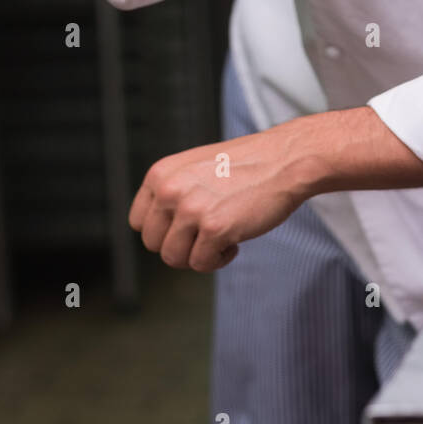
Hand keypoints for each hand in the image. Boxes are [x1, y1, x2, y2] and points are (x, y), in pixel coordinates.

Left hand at [128, 127, 307, 271]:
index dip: (164, 231)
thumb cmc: (244, 166)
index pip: (138, 222)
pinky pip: (202, 264)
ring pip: (174, 259)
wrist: (284, 160)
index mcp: (160, 174)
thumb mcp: (194, 168)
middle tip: (206, 233)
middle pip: (154, 245)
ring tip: (221, 235)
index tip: (186, 226)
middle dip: (181, 245)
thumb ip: (172, 192)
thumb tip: (157, 232)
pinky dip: (219, 259)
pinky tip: (235, 239)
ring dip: (199, 255)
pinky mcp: (214, 228)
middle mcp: (169, 190)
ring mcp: (190, 209)